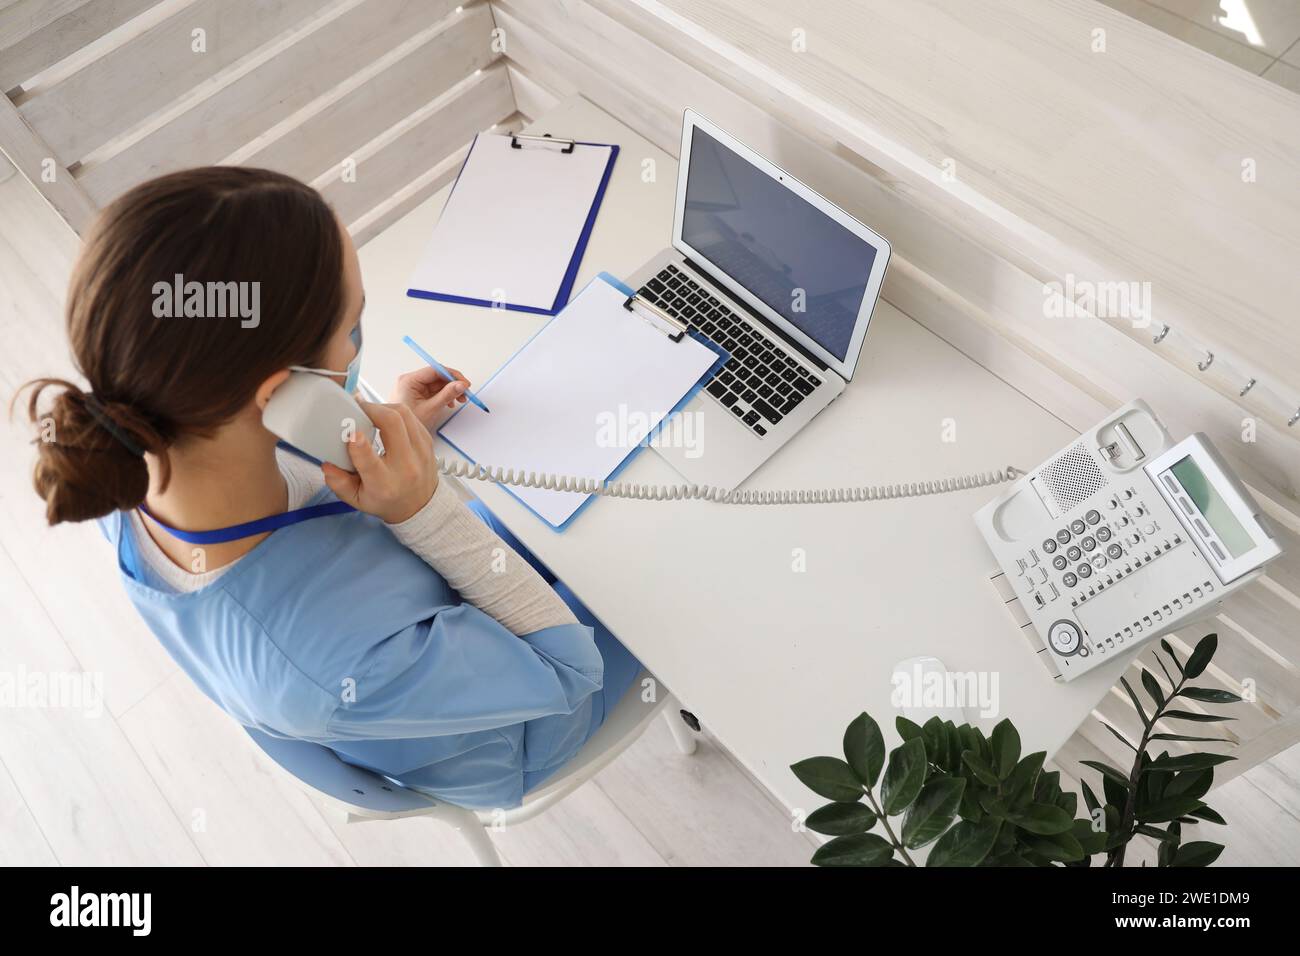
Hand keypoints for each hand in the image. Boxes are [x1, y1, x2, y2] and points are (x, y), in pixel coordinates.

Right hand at [321, 401, 438, 523]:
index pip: (371, 463)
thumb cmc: (385, 500)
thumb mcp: (357, 499)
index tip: (350, 434)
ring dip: (383, 407)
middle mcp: (405, 466)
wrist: (421, 506)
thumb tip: (326, 464)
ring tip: (369, 411)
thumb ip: (339, 483)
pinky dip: (396, 413)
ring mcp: (420, 452)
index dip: (359, 446)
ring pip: (403, 415)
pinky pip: (411, 417)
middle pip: (392, 425)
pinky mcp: (428, 441)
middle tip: (357, 408)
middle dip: (372, 410)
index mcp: (384, 485)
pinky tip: (384, 417)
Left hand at [390, 364, 469, 428]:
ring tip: (459, 400)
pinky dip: (443, 396)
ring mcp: (413, 388)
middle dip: (452, 384)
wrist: (397, 434)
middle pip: (437, 376)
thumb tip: (460, 385)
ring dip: (449, 391)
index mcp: (409, 381)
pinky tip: (449, 403)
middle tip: (464, 392)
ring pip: (437, 384)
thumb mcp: (430, 409)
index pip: (435, 370)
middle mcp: (410, 381)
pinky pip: (433, 391)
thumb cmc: (407, 422)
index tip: (464, 383)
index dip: (452, 375)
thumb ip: (446, 395)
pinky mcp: (417, 394)